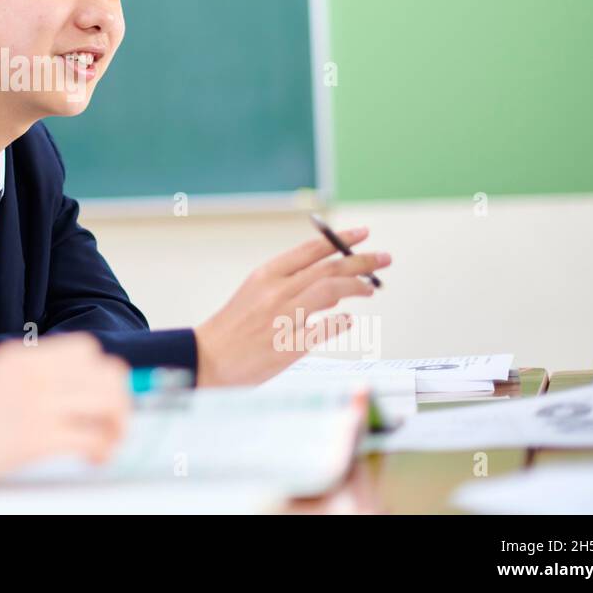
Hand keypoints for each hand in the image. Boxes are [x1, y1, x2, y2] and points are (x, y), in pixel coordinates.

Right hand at [0, 334, 130, 497]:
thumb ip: (24, 380)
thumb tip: (57, 395)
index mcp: (22, 356)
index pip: (88, 349)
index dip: (102, 375)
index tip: (99, 399)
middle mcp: (35, 372)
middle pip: (109, 371)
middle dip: (120, 399)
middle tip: (109, 424)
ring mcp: (36, 403)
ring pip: (111, 401)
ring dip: (118, 425)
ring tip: (105, 444)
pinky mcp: (34, 438)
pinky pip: (92, 439)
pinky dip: (102, 450)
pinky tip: (92, 459)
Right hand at [193, 226, 388, 386]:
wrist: (208, 359)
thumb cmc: (232, 328)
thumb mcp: (255, 294)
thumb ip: (290, 287)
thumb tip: (333, 289)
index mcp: (266, 274)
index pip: (311, 249)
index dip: (341, 240)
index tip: (363, 234)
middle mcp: (277, 291)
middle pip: (329, 268)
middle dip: (362, 261)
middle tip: (384, 258)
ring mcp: (284, 318)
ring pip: (331, 291)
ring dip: (357, 287)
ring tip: (371, 288)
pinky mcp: (291, 345)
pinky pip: (327, 328)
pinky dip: (342, 322)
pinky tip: (349, 321)